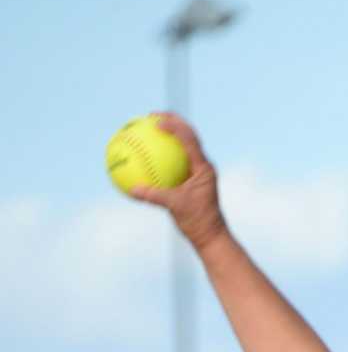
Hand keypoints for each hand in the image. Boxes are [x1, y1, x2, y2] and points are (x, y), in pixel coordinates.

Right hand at [129, 114, 226, 252]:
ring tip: (151, 127)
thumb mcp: (174, 207)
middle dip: (173, 120)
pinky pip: (179, 161)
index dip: (173, 126)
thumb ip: (153, 196)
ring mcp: (200, 172)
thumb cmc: (197, 222)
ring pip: (186, 145)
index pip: (189, 139)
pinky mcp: (195, 179)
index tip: (155, 121)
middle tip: (153, 115)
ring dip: (171, 133)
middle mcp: (204, 166)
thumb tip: (132, 189)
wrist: (212, 237)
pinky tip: (150, 156)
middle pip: (189, 134)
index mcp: (203, 168)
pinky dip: (166, 155)